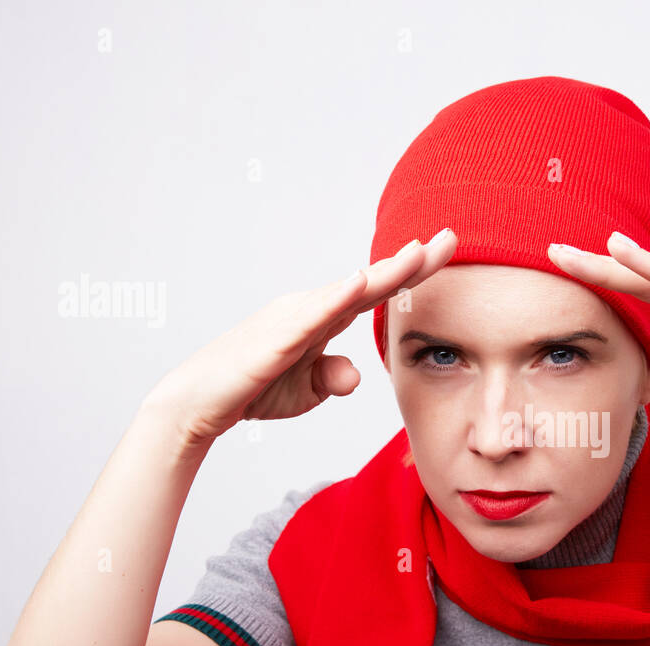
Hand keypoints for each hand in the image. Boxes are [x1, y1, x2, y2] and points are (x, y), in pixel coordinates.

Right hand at [142, 228, 459, 447]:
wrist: (198, 403)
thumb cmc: (251, 388)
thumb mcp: (306, 390)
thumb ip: (333, 376)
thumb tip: (356, 373)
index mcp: (321, 317)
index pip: (375, 291)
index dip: (410, 272)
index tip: (443, 250)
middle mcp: (310, 308)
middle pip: (370, 282)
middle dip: (411, 261)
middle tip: (451, 238)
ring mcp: (292, 320)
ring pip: (348, 292)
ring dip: (384, 273)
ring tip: (418, 253)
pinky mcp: (275, 340)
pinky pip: (311, 318)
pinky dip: (336, 299)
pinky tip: (359, 284)